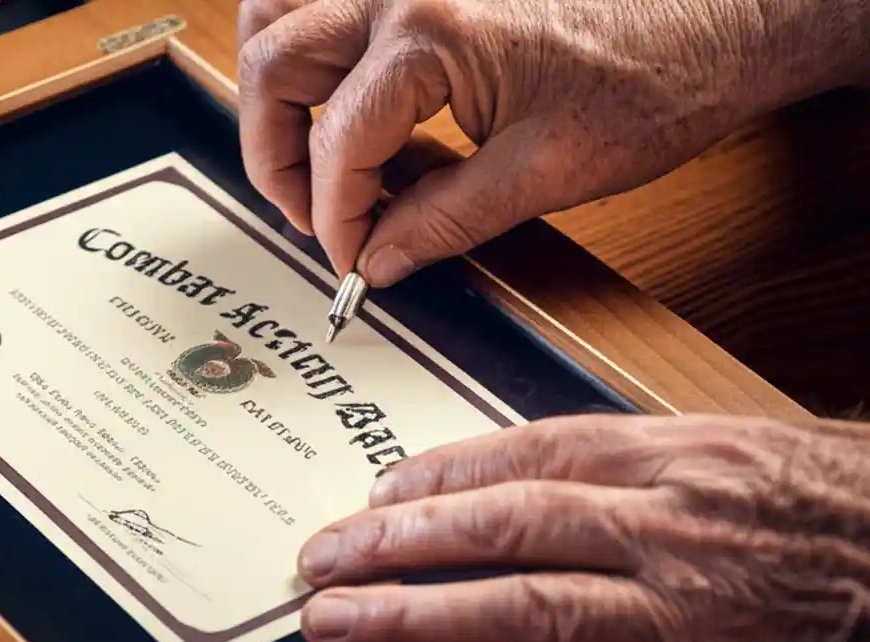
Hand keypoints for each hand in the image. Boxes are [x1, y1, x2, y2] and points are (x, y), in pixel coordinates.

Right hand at [237, 0, 869, 284]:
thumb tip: (378, 256)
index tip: (348, 257)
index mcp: (429, 35)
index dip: (333, 217)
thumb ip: (443, 220)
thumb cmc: (658, 76)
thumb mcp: (546, 172)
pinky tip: (334, 86)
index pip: (337, 144)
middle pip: (276, 64)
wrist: (724, 13)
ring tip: (305, 145)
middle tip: (309, 212)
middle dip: (275, 154)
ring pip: (279, 9)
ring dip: (277, 81)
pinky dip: (307, 37)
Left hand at [295, 414, 869, 641]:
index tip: (375, 493)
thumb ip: (633, 459)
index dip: (440, 472)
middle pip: (508, 526)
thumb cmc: (836, 505)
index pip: (529, 454)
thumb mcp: (740, 449)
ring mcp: (691, 619)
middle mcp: (673, 531)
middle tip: (320, 558)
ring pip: (529, 610)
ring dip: (421, 617)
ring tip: (339, 621)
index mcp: (678, 457)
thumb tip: (517, 471)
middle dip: (401, 543)